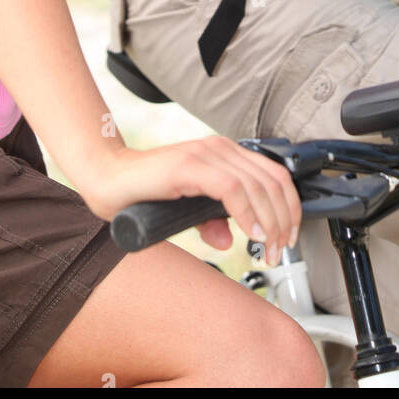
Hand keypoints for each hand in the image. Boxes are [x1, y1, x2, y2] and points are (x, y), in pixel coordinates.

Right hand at [81, 136, 301, 263]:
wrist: (107, 179)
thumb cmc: (143, 192)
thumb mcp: (187, 211)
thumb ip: (209, 220)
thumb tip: (229, 240)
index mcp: (224, 154)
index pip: (274, 174)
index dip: (290, 206)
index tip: (289, 236)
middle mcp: (218, 148)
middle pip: (273, 181)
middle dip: (284, 220)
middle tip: (280, 250)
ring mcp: (204, 154)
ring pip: (257, 185)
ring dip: (270, 222)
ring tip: (268, 249)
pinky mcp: (188, 165)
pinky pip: (230, 189)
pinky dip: (247, 213)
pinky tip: (249, 234)